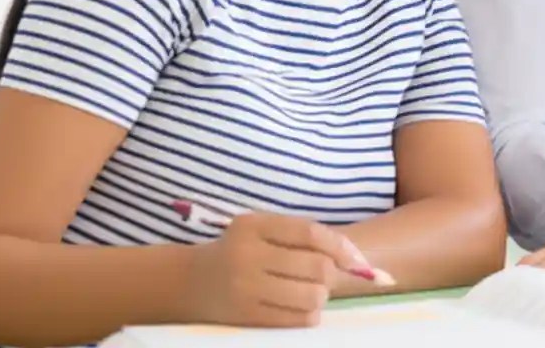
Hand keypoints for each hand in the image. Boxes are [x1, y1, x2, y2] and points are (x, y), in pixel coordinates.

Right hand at [186, 212, 369, 326]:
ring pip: (311, 295)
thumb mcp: (260, 230)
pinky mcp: (246, 315)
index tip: (357, 260)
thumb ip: (301, 235)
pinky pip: (297, 319)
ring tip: (312, 292)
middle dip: (332, 273)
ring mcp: (246, 287)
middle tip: (325, 276)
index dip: (341, 246)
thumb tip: (355, 257)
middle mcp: (248, 254)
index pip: (310, 232)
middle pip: (317, 266)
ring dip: (321, 295)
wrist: (188, 282)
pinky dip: (310, 314)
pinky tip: (301, 307)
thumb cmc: (237, 250)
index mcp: (254, 225)